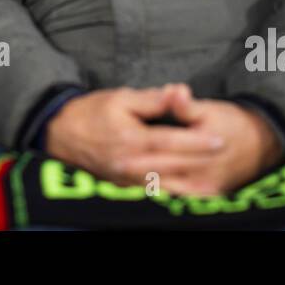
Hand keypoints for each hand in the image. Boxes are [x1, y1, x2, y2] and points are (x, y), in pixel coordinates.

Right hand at [44, 85, 223, 186]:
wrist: (60, 133)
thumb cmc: (91, 111)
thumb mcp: (120, 98)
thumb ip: (152, 100)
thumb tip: (178, 93)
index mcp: (131, 140)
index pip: (172, 142)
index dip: (198, 142)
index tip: (220, 140)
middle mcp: (130, 164)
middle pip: (174, 166)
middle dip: (201, 162)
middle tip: (225, 157)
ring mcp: (126, 179)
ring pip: (165, 185)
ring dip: (190, 182)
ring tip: (214, 178)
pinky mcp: (122, 186)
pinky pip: (153, 191)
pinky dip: (173, 191)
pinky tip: (188, 188)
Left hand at [115, 87, 283, 195]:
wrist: (261, 144)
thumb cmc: (232, 122)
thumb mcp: (210, 109)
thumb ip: (186, 106)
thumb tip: (173, 90)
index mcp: (201, 148)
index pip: (164, 150)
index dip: (140, 152)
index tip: (117, 150)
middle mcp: (203, 173)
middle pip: (162, 171)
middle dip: (136, 169)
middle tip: (111, 164)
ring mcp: (205, 188)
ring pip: (167, 186)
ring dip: (143, 181)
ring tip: (119, 175)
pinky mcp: (206, 195)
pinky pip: (177, 194)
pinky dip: (159, 189)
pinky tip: (141, 183)